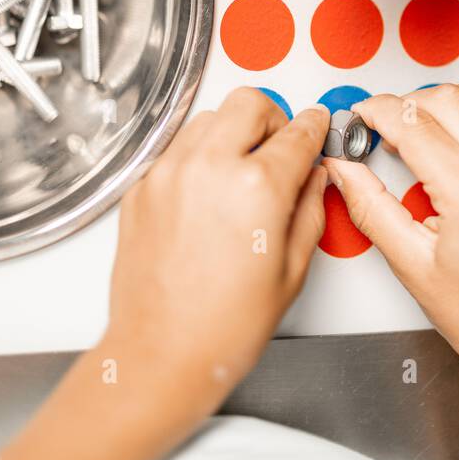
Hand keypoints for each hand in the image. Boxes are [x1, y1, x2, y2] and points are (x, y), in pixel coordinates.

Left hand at [106, 88, 328, 415]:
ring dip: (232, 131)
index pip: (298, 132)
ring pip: (209, 117)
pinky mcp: (142, 188)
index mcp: (258, 187)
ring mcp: (169, 174)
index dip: (314, 127)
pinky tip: (209, 190)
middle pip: (249, 103)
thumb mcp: (292, 269)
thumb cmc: (222, 327)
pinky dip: (198, 156)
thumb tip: (314, 179)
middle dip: (273, 117)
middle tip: (280, 144)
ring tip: (241, 168)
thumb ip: (310, 209)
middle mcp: (209, 168)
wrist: (161, 356)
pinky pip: (176, 148)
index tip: (316, 127)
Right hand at [323, 80, 458, 380]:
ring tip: (415, 133)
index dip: (375, 112)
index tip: (358, 118)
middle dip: (404, 104)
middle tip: (379, 130)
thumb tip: (342, 168)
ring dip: (440, 102)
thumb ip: (369, 206)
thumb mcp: (411, 264)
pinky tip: (452, 142)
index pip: (413, 122)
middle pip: (445, 96)